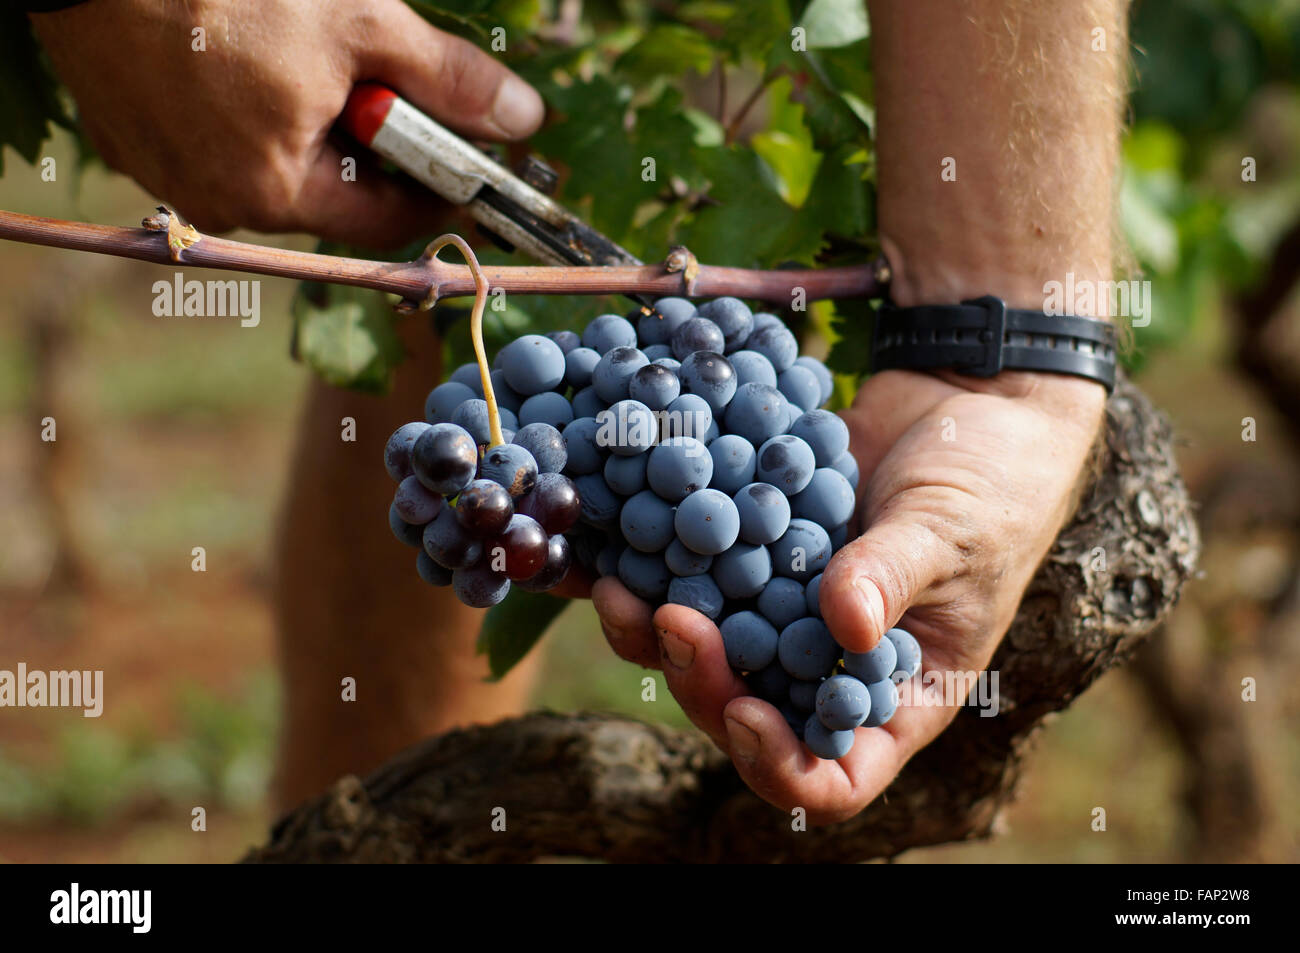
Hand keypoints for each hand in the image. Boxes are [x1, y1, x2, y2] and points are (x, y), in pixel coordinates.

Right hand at [31, 0, 542, 246]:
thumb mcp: (363, 25)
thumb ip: (448, 80)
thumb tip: (522, 120)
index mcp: (273, 193)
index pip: (386, 218)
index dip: (439, 187)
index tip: (473, 159)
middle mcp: (218, 204)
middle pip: (333, 192)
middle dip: (375, 145)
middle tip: (391, 84)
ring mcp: (168, 174)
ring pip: (276, 163)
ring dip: (313, 122)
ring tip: (310, 56)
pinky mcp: (133, 139)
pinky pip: (218, 141)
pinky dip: (252, 112)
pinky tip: (254, 59)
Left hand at [593, 369, 1105, 823]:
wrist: (967, 395)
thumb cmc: (995, 481)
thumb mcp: (955, 532)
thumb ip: (895, 575)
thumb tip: (839, 623)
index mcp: (896, 694)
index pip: (834, 777)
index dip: (778, 765)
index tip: (743, 710)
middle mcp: (828, 666)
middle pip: (746, 712)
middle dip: (697, 679)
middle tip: (667, 618)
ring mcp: (784, 610)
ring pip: (706, 649)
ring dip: (653, 629)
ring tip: (613, 586)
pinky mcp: (752, 551)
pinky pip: (697, 573)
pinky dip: (650, 563)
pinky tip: (605, 540)